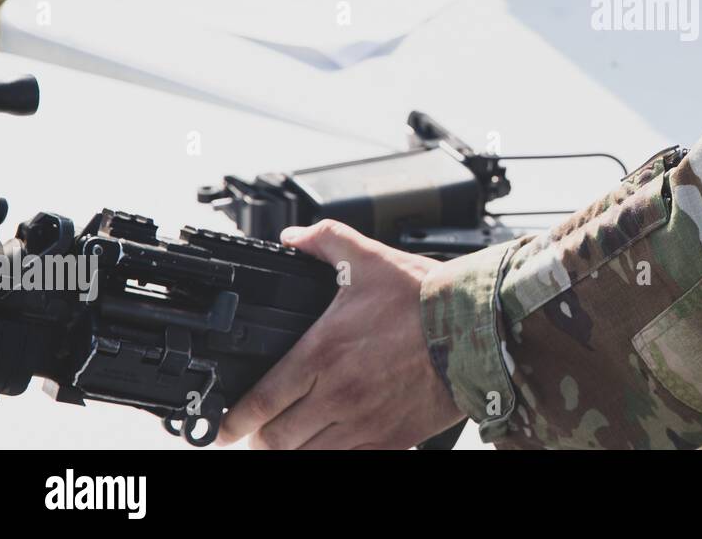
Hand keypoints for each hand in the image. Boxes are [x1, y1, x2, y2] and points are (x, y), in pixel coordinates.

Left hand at [216, 220, 464, 449]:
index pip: (260, 402)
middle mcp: (337, 395)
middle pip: (277, 439)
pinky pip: (346, 462)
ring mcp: (364, 423)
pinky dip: (331, 455)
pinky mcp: (391, 439)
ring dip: (294, 449)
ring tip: (292, 439)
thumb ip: (324, 241)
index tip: (225, 426)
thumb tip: (293, 239)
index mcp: (322, 353)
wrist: (475, 327)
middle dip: (262, 437)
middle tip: (260, 430)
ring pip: (307, 456)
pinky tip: (330, 442)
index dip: (233, 421)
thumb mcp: (367, 258)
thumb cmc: (423, 297)